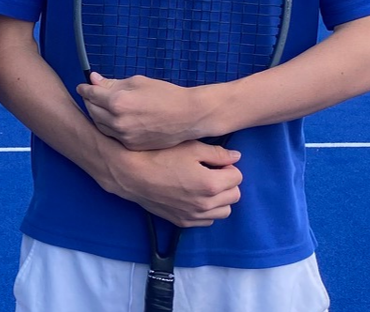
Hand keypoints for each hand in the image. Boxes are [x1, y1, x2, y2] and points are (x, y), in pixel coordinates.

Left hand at [77, 72, 205, 149]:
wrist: (187, 116)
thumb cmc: (165, 94)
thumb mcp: (137, 82)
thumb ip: (113, 83)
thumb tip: (94, 80)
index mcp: (117, 102)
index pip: (91, 94)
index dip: (85, 89)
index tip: (82, 86)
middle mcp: (117, 121)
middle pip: (92, 111)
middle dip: (89, 101)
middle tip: (90, 95)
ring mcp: (124, 136)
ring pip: (100, 126)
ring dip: (97, 115)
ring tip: (100, 107)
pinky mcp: (131, 145)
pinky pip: (112, 136)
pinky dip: (109, 127)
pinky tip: (112, 120)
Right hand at [106, 140, 242, 226]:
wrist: (131, 174)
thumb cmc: (160, 156)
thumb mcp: (190, 148)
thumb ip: (217, 153)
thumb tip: (236, 157)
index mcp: (210, 184)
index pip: (237, 177)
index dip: (228, 166)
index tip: (216, 161)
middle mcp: (205, 204)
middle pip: (234, 195)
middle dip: (227, 182)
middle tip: (212, 170)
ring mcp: (194, 216)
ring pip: (224, 211)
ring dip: (220, 198)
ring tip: (204, 184)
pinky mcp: (183, 222)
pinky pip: (207, 220)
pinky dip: (207, 210)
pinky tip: (194, 196)